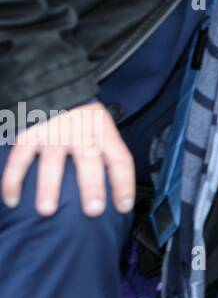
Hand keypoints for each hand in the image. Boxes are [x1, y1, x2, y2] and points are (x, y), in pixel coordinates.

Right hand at [1, 101, 133, 217]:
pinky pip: (19, 159)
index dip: (124, 183)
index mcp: (103, 131)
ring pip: (52, 161)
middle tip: (94, 210)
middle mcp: (80, 132)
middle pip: (89, 160)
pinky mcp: (28, 134)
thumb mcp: (102, 126)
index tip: (124, 207)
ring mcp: (53, 132)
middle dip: (92, 186)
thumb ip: (106, 151)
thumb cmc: (83, 117)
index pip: (119, 158)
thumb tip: (114, 192)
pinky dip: (13, 180)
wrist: (56, 86)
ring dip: (49, 187)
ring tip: (48, 211)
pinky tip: (13, 200)